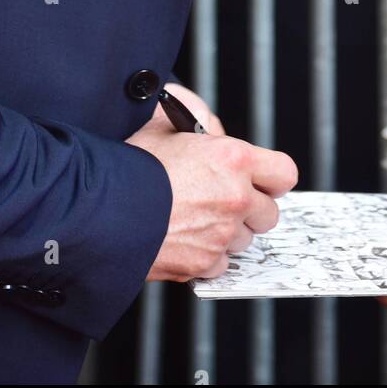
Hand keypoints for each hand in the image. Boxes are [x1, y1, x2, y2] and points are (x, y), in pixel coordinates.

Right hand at [126, 92, 297, 281]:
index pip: (284, 173)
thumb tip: (210, 128)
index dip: (272, 177)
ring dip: (229, 233)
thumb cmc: (130, 164)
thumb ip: (198, 122)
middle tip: (224, 200)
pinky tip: (185, 239)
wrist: (101, 208)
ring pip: (245, 241)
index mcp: (234, 158)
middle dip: (251, 208)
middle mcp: (236, 197)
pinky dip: (207, 256)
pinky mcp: (203, 263)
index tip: (260, 179)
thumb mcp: (166, 124)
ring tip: (198, 219)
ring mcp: (222, 234)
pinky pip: (220, 264)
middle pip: (269, 213)